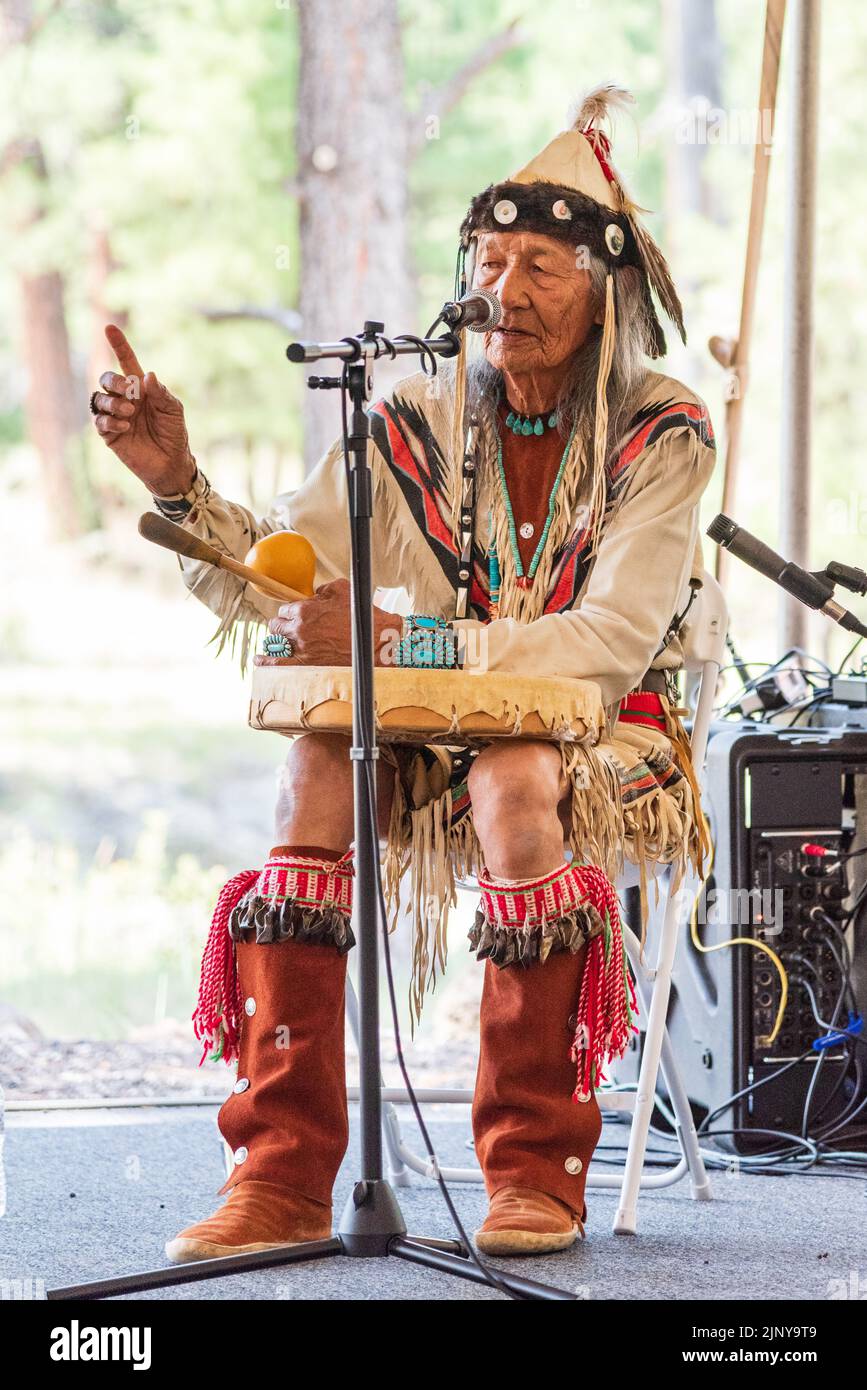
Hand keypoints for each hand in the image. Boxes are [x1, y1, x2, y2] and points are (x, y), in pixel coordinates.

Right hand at [90, 324, 196, 496]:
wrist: (171, 463)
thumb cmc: (174, 434)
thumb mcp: (174, 411)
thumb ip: (161, 393)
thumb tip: (148, 376)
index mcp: (140, 388)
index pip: (126, 362)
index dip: (118, 345)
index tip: (109, 328)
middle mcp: (124, 399)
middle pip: (107, 378)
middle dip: (113, 381)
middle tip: (129, 392)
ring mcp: (115, 416)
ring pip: (99, 398)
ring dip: (112, 402)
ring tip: (129, 412)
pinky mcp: (110, 434)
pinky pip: (100, 421)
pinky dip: (110, 420)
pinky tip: (125, 426)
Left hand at [254, 578, 400, 666]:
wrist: (376, 645)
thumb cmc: (362, 617)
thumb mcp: (344, 590)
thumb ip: (324, 589)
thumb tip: (315, 593)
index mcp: (305, 610)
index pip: (286, 609)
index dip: (291, 611)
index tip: (296, 614)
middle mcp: (298, 630)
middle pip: (277, 626)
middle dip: (283, 625)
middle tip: (291, 628)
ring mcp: (300, 650)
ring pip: (276, 644)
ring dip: (277, 642)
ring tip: (277, 643)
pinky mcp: (304, 667)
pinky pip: (276, 665)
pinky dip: (265, 662)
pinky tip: (259, 660)